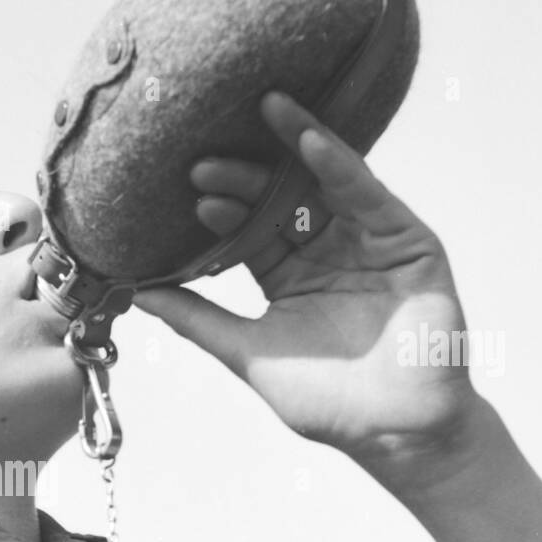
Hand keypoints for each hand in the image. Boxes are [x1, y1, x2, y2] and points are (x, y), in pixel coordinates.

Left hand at [133, 92, 479, 467]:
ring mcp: (367, 242)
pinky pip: (368, 193)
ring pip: (324, 182)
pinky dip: (339, 164)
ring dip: (292, 146)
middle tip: (202, 158)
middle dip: (244, 175)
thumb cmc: (327, 404)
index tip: (187, 191)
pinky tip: (307, 139)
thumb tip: (135, 294)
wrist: (397, 433)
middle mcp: (327, 252)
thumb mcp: (248, 353)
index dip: (221, 208)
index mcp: (288, 277)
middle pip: (280, 200)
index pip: (248, 230)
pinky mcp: (406, 240)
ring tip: (260, 108)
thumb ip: (197, 320)